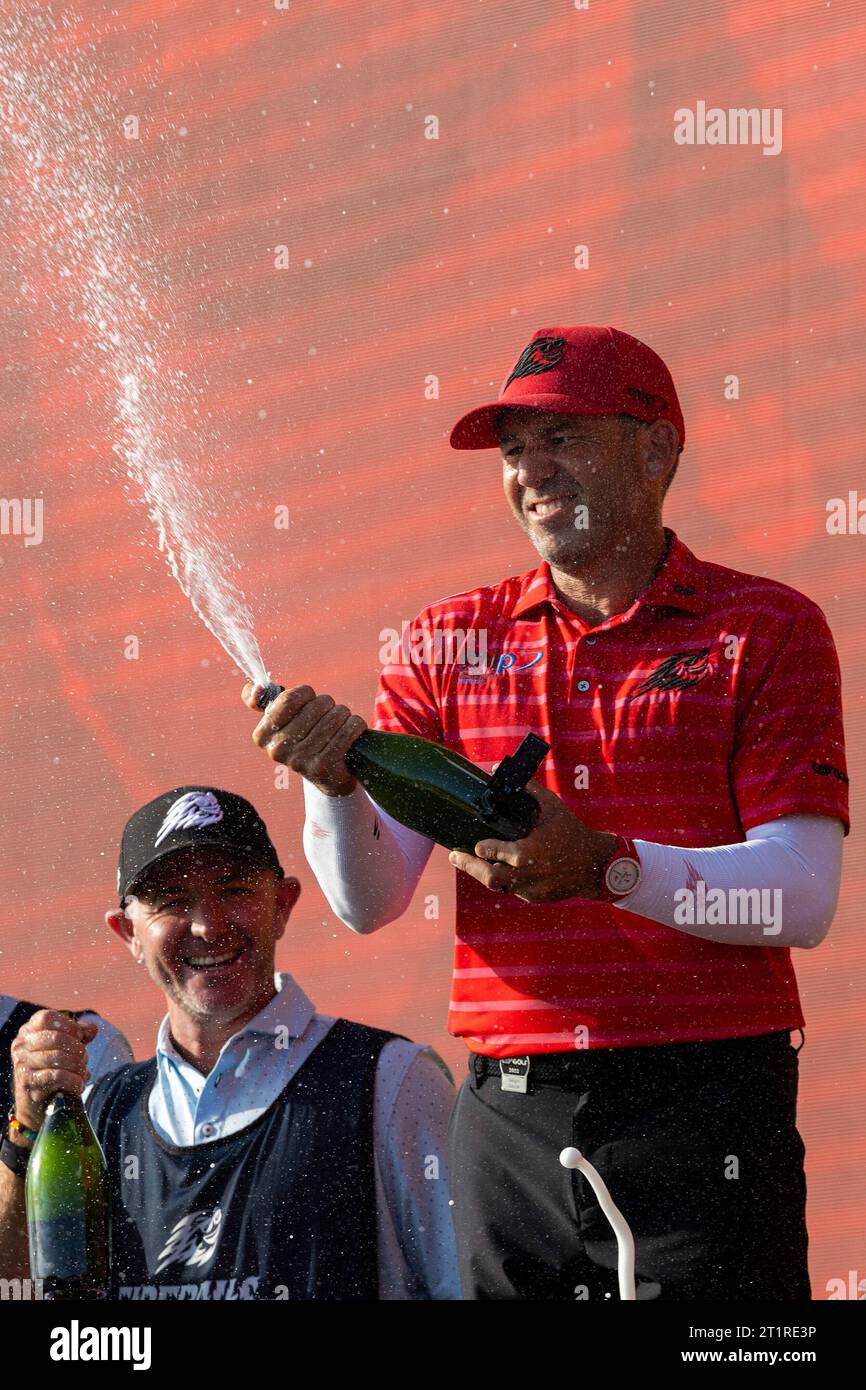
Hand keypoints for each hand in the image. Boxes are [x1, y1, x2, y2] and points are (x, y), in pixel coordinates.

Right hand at [11, 1011, 97, 1132]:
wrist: (37, 1106)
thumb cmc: (53, 1070)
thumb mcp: (65, 1048)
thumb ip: (78, 1035)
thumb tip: (92, 1029)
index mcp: (28, 1031)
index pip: (47, 1018)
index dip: (69, 1026)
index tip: (80, 1038)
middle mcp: (21, 1045)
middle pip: (55, 1037)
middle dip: (77, 1049)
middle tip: (84, 1059)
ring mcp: (22, 1064)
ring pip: (58, 1058)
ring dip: (78, 1067)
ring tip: (83, 1073)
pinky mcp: (28, 1083)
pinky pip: (57, 1076)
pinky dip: (74, 1080)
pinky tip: (78, 1085)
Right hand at [242, 680, 367, 796]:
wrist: (328, 776)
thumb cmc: (305, 738)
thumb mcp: (280, 721)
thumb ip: (260, 701)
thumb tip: (256, 688)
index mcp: (262, 734)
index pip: (290, 698)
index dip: (307, 694)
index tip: (309, 702)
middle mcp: (278, 749)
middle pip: (317, 704)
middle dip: (329, 705)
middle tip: (328, 718)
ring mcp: (300, 759)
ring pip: (335, 715)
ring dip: (344, 715)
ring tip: (340, 725)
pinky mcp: (323, 766)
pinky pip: (348, 730)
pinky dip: (355, 726)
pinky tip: (352, 731)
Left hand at [447, 773, 616, 902]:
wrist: (597, 866)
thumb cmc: (572, 833)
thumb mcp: (552, 807)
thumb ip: (527, 788)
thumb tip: (499, 769)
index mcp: (528, 852)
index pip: (492, 853)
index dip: (480, 849)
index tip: (474, 844)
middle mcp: (526, 875)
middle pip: (488, 877)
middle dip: (468, 867)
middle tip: (455, 856)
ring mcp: (530, 889)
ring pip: (498, 886)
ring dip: (483, 874)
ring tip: (471, 862)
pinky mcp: (535, 898)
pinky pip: (513, 890)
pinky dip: (504, 880)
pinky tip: (499, 868)